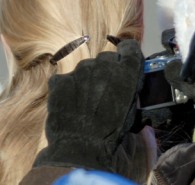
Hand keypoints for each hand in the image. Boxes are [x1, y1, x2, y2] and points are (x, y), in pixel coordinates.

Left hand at [34, 39, 143, 171]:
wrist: (81, 147)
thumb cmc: (111, 130)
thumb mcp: (132, 107)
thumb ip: (130, 86)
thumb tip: (126, 82)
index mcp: (127, 68)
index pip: (129, 47)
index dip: (126, 55)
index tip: (123, 65)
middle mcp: (104, 62)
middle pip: (106, 58)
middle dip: (106, 71)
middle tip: (103, 91)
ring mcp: (81, 69)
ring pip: (86, 68)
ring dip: (87, 80)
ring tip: (85, 102)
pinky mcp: (61, 79)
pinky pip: (65, 79)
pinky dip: (67, 88)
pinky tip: (69, 104)